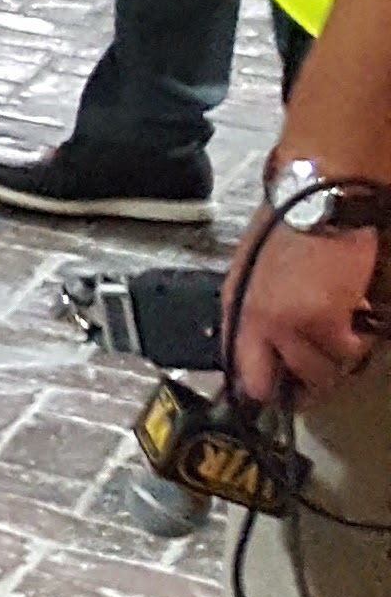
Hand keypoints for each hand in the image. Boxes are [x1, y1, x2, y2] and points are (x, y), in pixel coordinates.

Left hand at [236, 208, 388, 407]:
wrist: (318, 200)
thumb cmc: (290, 222)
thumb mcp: (254, 266)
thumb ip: (257, 306)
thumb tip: (266, 340)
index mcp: (237, 307)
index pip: (242, 370)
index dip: (263, 388)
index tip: (279, 396)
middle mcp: (257, 323)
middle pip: (284, 383)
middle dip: (305, 382)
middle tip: (324, 369)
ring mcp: (291, 326)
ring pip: (323, 372)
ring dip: (337, 358)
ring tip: (344, 331)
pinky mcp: (326, 322)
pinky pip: (349, 352)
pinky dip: (359, 340)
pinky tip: (357, 315)